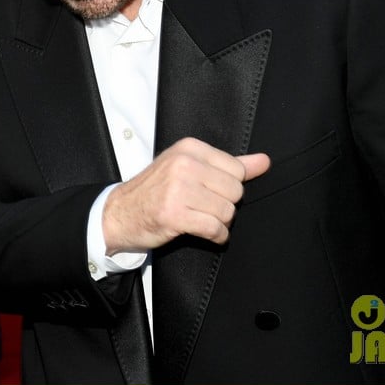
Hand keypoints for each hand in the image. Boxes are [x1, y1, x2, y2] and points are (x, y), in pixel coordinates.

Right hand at [101, 137, 269, 251]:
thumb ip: (230, 165)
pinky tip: (203, 232)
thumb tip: (264, 161)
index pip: (237, 169)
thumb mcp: (189, 168)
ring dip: (218, 222)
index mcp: (189, 148)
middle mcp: (183, 164)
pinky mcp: (174, 215)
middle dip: (224, 205)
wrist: (120, 212)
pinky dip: (215, 236)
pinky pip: (215, 229)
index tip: (209, 190)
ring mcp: (177, 189)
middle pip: (235, 191)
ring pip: (227, 211)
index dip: (227, 186)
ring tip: (199, 218)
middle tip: (202, 206)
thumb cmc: (156, 190)